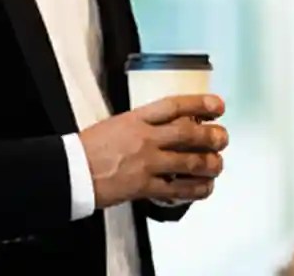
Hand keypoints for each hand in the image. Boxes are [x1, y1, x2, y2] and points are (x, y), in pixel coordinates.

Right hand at [79, 94, 227, 208]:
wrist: (70, 171)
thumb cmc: (89, 148)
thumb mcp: (117, 123)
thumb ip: (144, 123)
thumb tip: (170, 125)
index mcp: (137, 118)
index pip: (175, 106)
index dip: (200, 104)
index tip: (218, 106)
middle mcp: (145, 138)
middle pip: (189, 134)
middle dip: (212, 137)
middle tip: (222, 138)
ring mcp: (146, 163)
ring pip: (190, 162)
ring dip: (210, 164)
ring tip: (218, 164)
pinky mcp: (143, 187)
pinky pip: (178, 189)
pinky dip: (196, 189)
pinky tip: (205, 188)